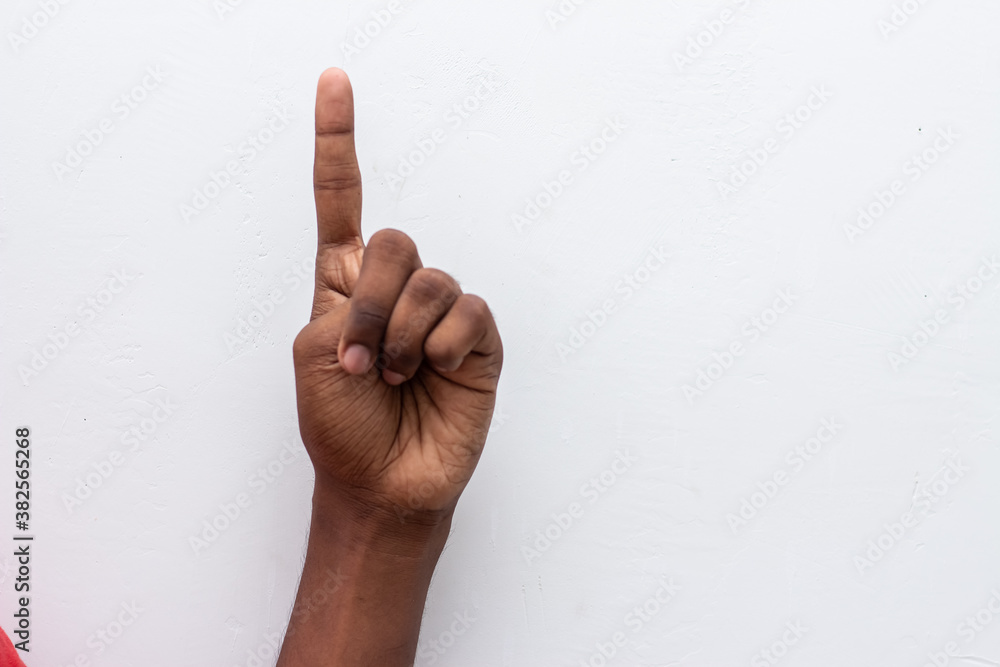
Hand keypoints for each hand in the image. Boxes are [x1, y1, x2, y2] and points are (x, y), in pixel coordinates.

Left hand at [292, 68, 502, 530]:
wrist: (382, 486)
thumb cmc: (340, 429)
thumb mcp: (312, 357)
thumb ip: (343, 302)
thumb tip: (402, 287)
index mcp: (345, 287)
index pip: (342, 204)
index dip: (337, 144)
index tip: (334, 81)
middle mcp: (396, 292)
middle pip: (395, 241)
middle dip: (371, 304)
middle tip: (358, 361)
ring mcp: (440, 315)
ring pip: (433, 279)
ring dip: (402, 336)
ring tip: (393, 379)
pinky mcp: (479, 340)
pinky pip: (468, 311)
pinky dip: (441, 344)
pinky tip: (431, 373)